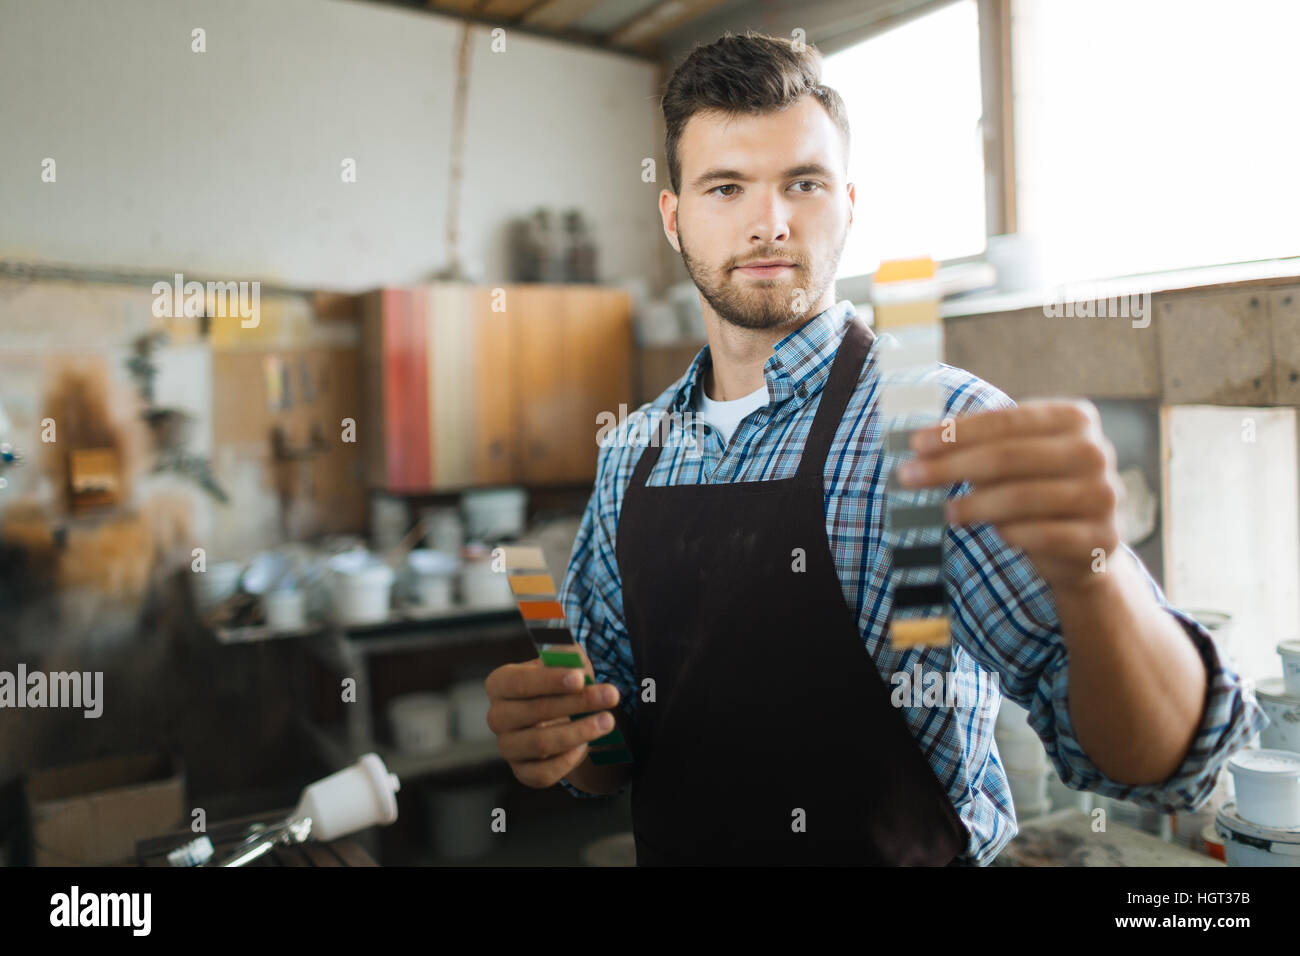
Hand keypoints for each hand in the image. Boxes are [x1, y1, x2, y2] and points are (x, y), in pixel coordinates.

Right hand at [485, 646, 621, 788]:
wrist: (562, 716)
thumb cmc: (561, 684)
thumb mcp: (565, 663)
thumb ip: (568, 657)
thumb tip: (575, 662)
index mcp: (500, 684)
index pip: (518, 682)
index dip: (549, 681)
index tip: (580, 678)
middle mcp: (498, 716)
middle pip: (534, 712)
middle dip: (576, 703)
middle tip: (611, 695)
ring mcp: (507, 746)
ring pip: (540, 744)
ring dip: (579, 732)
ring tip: (607, 721)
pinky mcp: (522, 771)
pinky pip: (542, 773)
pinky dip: (567, 761)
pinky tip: (585, 746)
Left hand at [896, 399, 1123, 595]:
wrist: (1088, 545)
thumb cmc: (1039, 488)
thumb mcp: (1017, 458)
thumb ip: (981, 446)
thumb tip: (921, 445)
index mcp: (1076, 419)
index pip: (1006, 420)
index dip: (957, 432)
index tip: (915, 443)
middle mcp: (1095, 452)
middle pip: (1007, 457)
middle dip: (951, 466)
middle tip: (909, 476)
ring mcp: (1103, 496)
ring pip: (1021, 497)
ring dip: (973, 505)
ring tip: (945, 511)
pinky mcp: (1102, 539)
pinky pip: (1041, 535)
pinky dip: (1010, 534)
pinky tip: (994, 534)